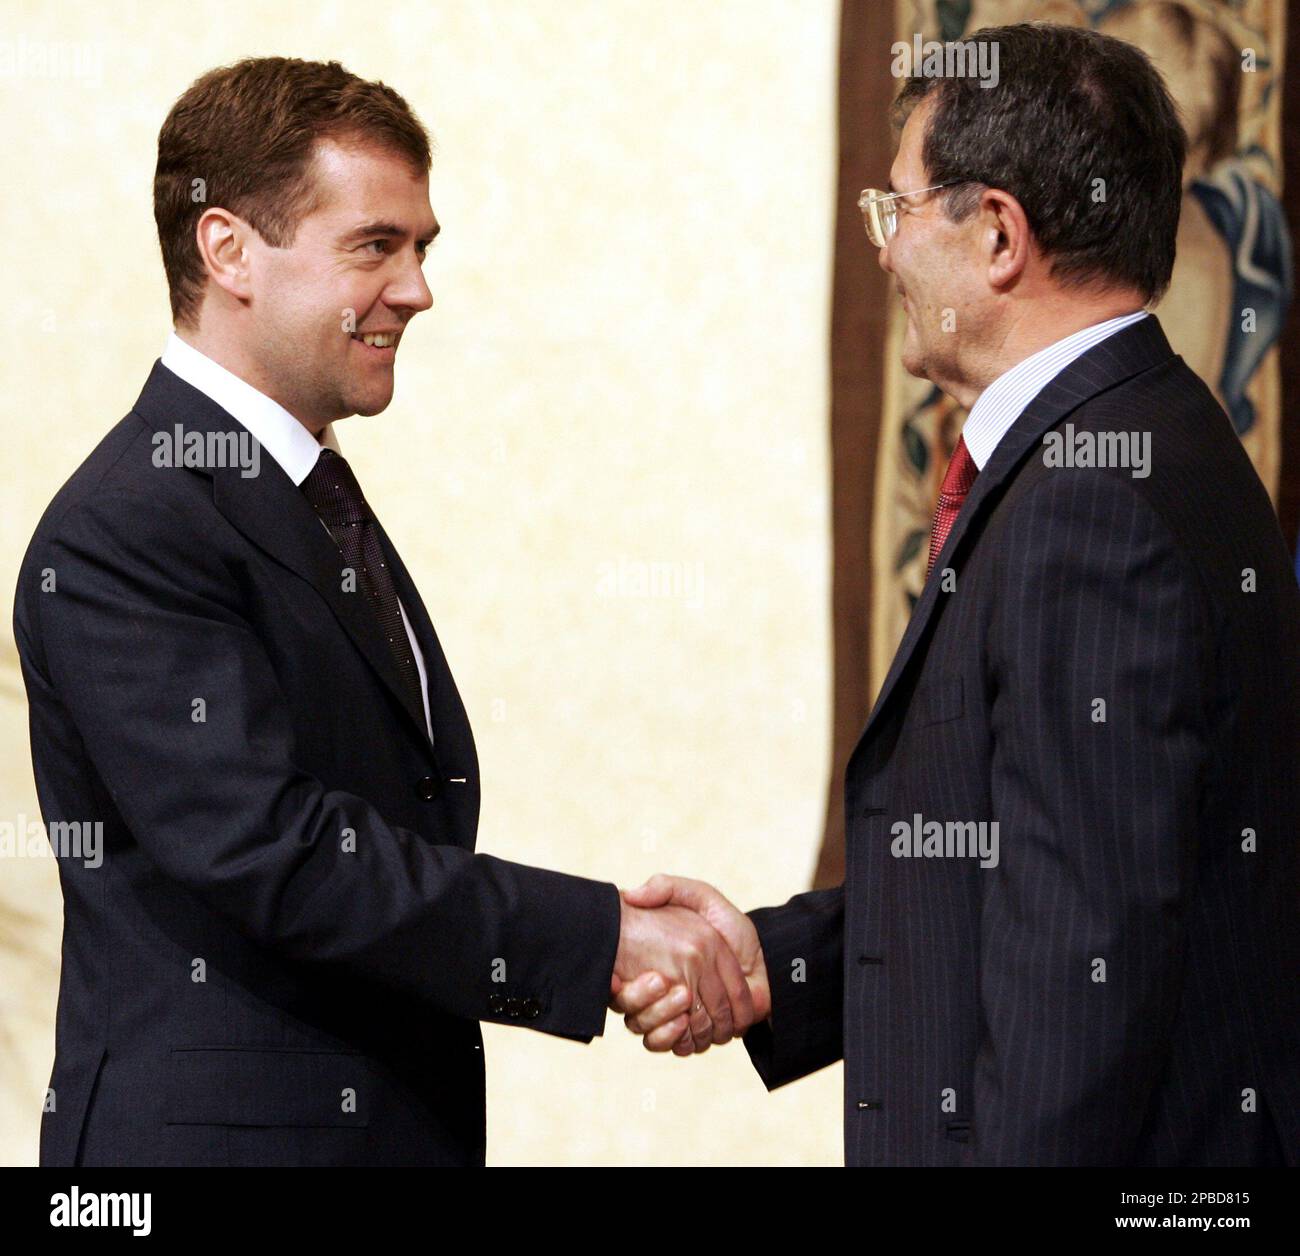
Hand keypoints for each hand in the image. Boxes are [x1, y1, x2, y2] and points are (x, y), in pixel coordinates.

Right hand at [613, 874, 769, 1055]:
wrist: (767, 962)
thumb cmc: (733, 929)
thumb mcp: (701, 897)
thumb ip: (667, 887)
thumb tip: (629, 896)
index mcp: (655, 963)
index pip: (624, 982)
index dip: (622, 982)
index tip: (618, 977)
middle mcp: (660, 992)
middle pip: (635, 1009)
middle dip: (642, 999)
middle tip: (659, 980)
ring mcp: (675, 1016)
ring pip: (651, 1029)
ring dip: (662, 1017)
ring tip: (681, 995)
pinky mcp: (692, 1036)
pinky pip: (673, 1046)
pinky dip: (676, 1038)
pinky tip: (684, 1021)